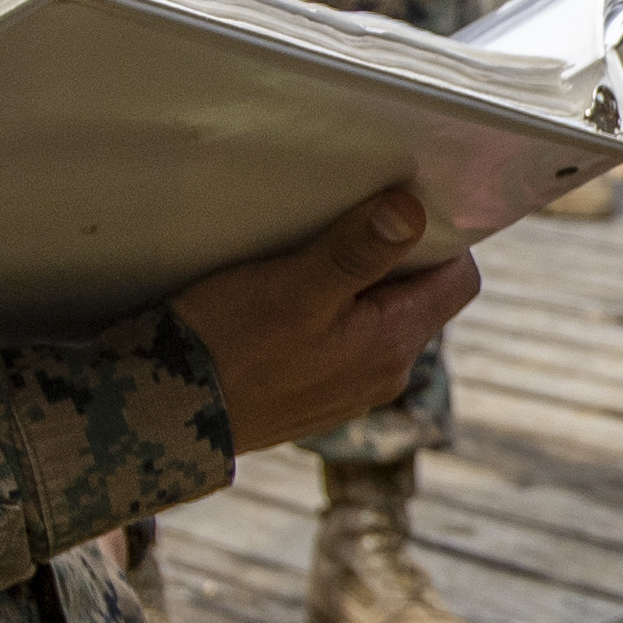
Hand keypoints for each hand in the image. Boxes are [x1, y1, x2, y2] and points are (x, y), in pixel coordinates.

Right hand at [170, 185, 479, 453]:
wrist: (163, 416)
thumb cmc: (227, 345)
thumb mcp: (293, 286)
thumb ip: (356, 251)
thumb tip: (412, 211)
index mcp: (392, 346)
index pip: (459, 282)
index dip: (443, 238)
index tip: (405, 205)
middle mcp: (383, 376)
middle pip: (419, 299)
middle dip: (396, 258)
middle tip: (350, 221)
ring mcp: (349, 391)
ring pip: (378, 321)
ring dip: (358, 286)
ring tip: (312, 257)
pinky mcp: (314, 397)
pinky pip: (343, 345)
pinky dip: (329, 316)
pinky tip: (286, 303)